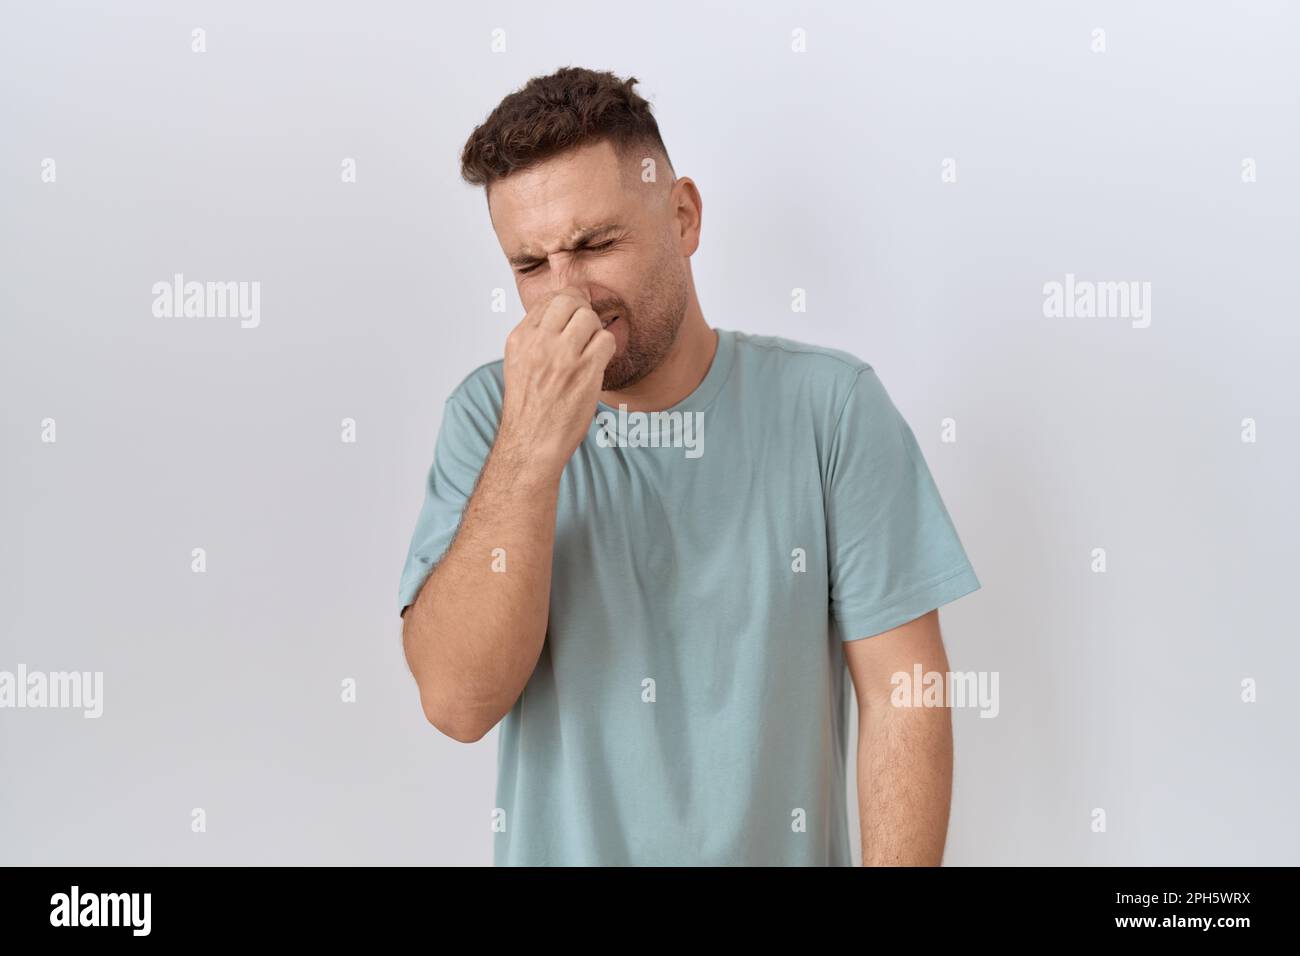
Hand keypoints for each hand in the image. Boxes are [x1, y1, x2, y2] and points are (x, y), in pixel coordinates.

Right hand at [497, 286, 616, 473]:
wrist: (531, 443)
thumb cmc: (529, 409)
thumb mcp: (518, 365)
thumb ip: (535, 339)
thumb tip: (561, 315)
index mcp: (519, 339)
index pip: (547, 301)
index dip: (566, 304)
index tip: (573, 315)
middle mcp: (539, 343)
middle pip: (569, 301)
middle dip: (582, 311)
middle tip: (586, 329)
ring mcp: (562, 356)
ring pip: (589, 317)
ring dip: (595, 330)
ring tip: (591, 349)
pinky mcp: (585, 371)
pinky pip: (607, 340)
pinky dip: (607, 348)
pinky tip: (598, 363)